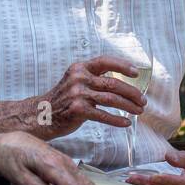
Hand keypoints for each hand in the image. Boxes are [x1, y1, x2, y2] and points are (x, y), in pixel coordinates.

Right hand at [31, 56, 147, 140]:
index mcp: (80, 68)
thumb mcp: (75, 81)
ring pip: (111, 99)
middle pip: (113, 83)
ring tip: (138, 111)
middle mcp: (79, 78)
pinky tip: (125, 123)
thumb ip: (93, 78)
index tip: (136, 72)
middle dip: (132, 93)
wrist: (42, 114)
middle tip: (142, 100)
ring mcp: (78, 94)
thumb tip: (121, 82)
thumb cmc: (63, 99)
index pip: (105, 61)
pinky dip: (117, 120)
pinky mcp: (78, 110)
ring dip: (129, 106)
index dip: (123, 66)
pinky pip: (103, 115)